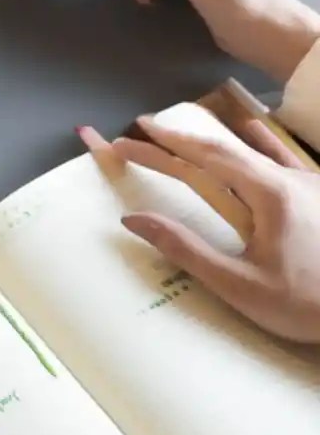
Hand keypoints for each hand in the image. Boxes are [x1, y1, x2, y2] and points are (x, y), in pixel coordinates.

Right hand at [84, 118, 319, 342]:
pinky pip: (285, 158)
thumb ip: (186, 249)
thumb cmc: (306, 303)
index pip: (208, 157)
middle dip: (183, 139)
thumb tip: (133, 220)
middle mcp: (292, 178)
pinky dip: (260, 142)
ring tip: (191, 131)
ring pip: (257, 149)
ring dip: (217, 138)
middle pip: (227, 148)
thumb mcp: (239, 285)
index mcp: (270, 194)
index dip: (168, 143)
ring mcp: (312, 184)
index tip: (135, 132)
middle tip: (147, 132)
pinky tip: (255, 131)